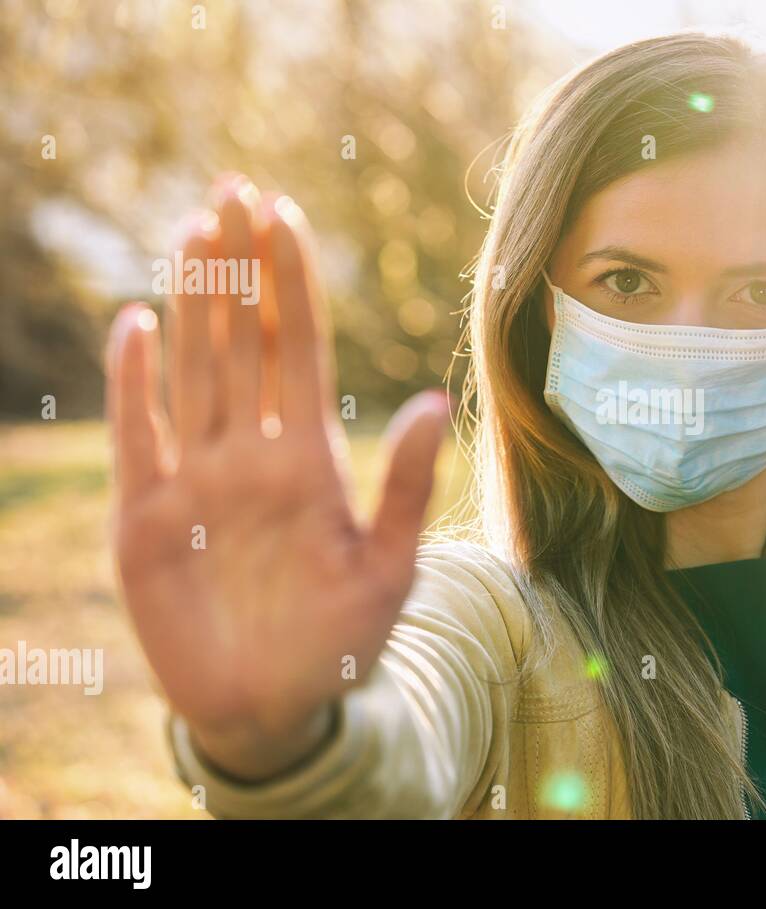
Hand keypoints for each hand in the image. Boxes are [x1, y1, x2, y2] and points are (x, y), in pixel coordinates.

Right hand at [106, 174, 447, 778]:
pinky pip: (139, 436)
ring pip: (193, 370)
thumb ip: (407, 483)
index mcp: (309, 458)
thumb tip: (431, 399)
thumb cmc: (339, 640)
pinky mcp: (148, 516)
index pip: (298, 349)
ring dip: (193, 300)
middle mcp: (250, 454)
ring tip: (194, 227)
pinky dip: (134, 383)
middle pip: (243, 341)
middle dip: (239, 267)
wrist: (277, 705)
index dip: (291, 283)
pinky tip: (139, 323)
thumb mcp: (389, 565)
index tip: (286, 216)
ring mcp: (197, 479)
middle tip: (235, 189)